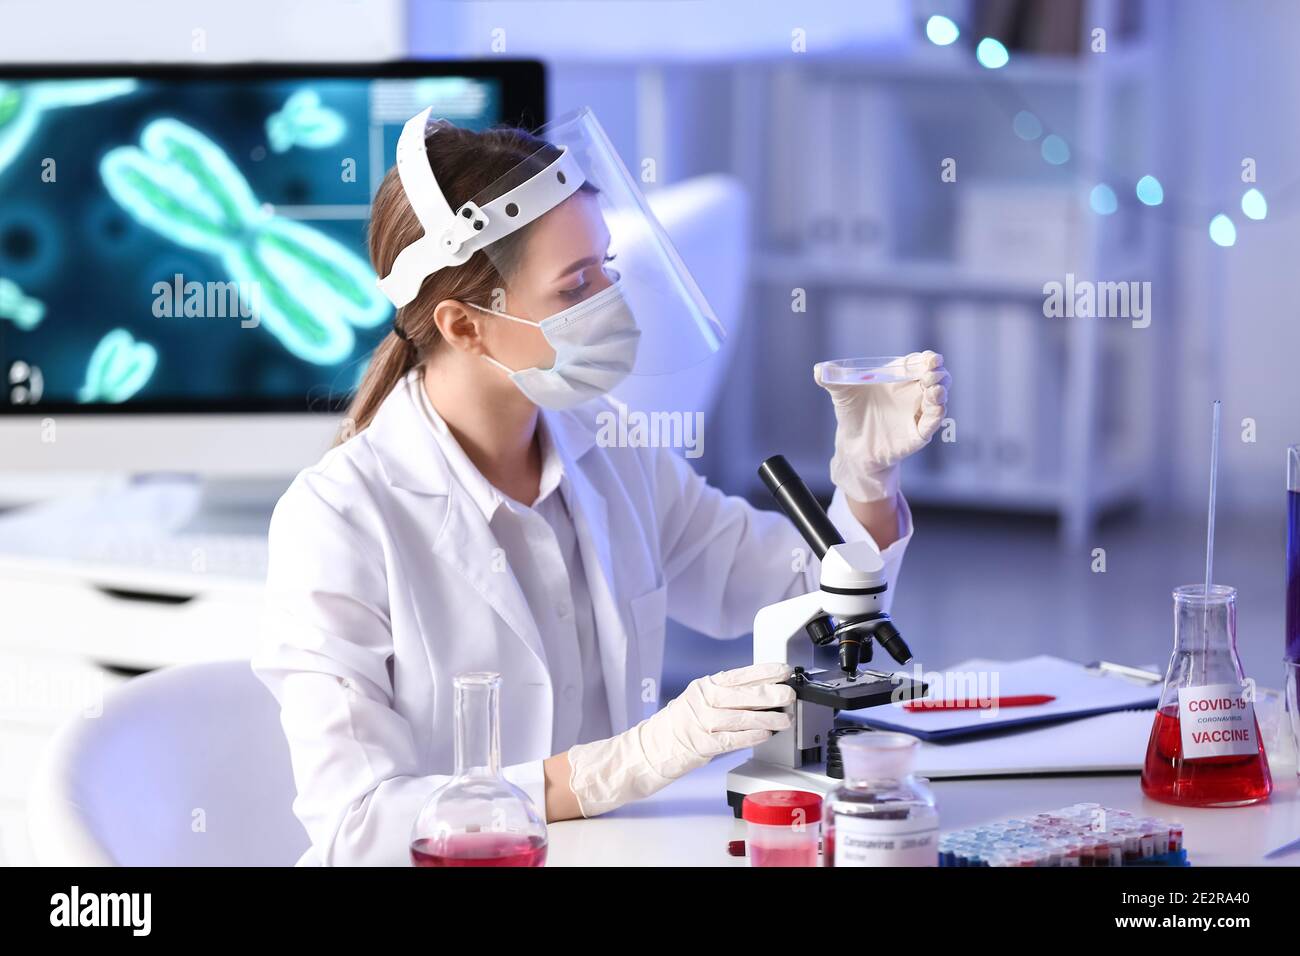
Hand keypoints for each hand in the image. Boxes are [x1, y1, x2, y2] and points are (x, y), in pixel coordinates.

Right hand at [566, 662, 793, 816]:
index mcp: (704, 686)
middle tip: (789, 694)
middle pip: (742, 694)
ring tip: (784, 718)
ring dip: (766, 717)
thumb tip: (764, 694)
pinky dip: (750, 736)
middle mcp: (702, 700)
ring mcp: (700, 722)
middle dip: (770, 693)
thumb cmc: (679, 726)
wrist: (650, 749)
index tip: (784, 670)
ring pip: (740, 717)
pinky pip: (730, 739)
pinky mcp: (700, 745)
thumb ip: (728, 697)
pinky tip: (765, 734)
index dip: (764, 671)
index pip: (739, 675)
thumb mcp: (701, 702)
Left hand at [815, 351, 949, 502]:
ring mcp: (917, 412)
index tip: (930, 357)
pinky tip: (937, 404)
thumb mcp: (841, 393)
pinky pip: (933, 421)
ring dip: (940, 390)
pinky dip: (938, 412)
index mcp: (899, 377)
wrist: (853, 445)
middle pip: (936, 377)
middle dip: (937, 371)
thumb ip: (831, 378)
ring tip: (933, 386)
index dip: (927, 359)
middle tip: (931, 370)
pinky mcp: (919, 432)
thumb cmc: (852, 413)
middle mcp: (913, 392)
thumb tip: (818, 370)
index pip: (919, 363)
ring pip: (938, 397)